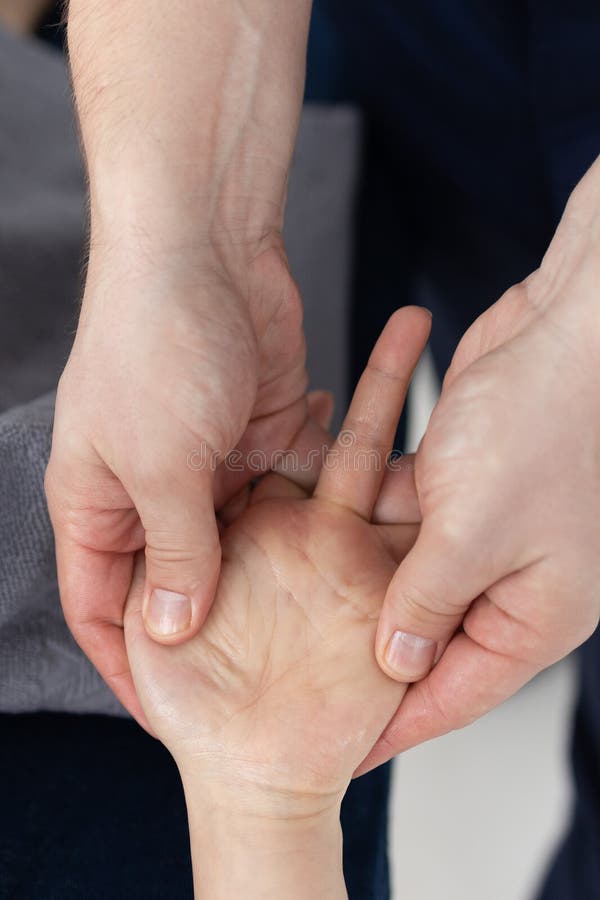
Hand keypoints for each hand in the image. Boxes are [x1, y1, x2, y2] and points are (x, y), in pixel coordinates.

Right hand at [45, 243, 314, 724]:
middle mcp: (152, 489)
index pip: (102, 606)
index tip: (170, 713)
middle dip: (212, 626)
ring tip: (310, 630)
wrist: (206, 245)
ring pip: (238, 542)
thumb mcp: (160, 464)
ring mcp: (209, 462)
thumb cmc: (156, 346)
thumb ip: (176, 550)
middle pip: (177, 581)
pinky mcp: (261, 433)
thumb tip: (175, 629)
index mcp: (99, 502)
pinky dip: (307, 513)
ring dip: (268, 575)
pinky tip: (338, 541)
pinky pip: (286, 492)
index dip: (130, 664)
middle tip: (260, 681)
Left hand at [362, 157, 599, 770]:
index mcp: (531, 614)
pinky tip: (314, 517)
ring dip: (357, 576)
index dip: (397, 723)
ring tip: (288, 606)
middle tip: (301, 680)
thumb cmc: (542, 426)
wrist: (564, 326)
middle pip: (427, 637)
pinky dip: (367, 513)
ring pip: (405, 571)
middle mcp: (510, 579)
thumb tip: (395, 663)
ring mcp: (484, 529)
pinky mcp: (459, 482)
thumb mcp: (473, 532)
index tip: (342, 748)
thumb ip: (425, 602)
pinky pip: (402, 514)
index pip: (454, 693)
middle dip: (366, 651)